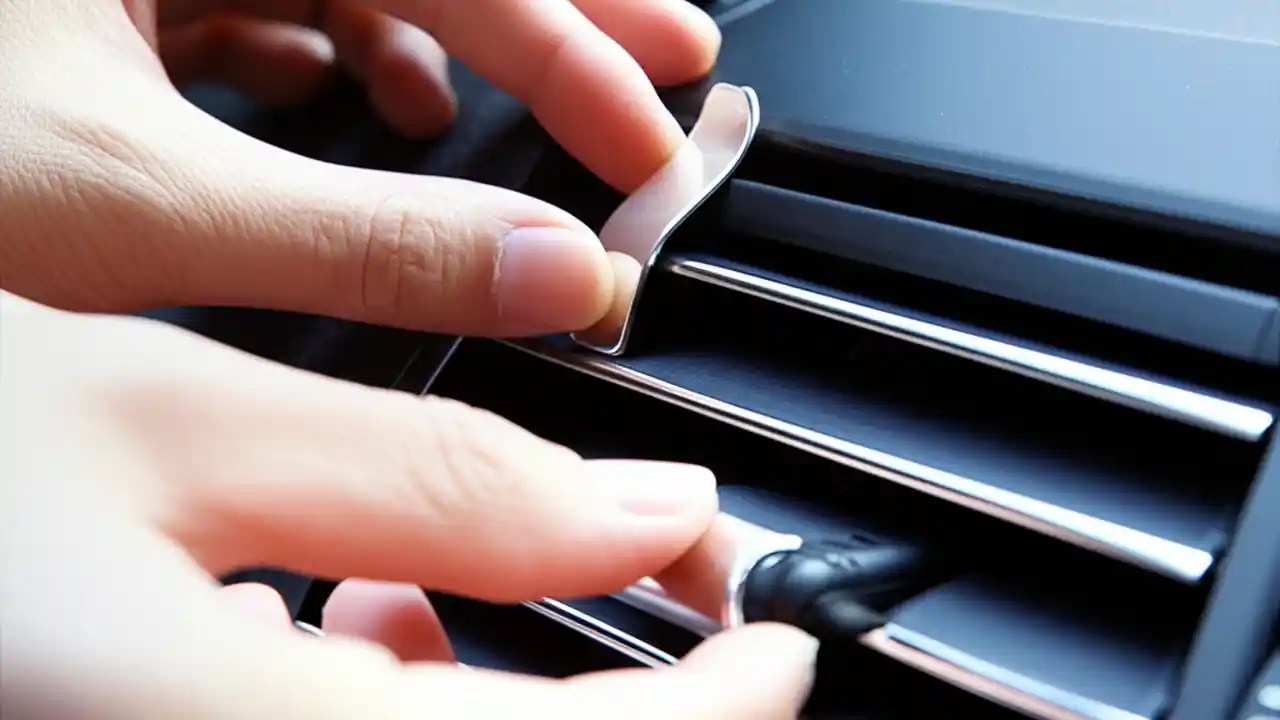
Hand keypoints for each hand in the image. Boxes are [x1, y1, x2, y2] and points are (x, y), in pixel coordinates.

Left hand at [0, 0, 718, 334]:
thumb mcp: (135, 211)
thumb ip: (357, 241)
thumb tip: (540, 272)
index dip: (579, 51)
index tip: (650, 140)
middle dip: (555, 8)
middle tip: (668, 55)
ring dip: (450, 36)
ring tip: (515, 101)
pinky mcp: (116, 2)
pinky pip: (269, 3)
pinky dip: (338, 52)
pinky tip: (363, 99)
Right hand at [0, 293, 818, 718]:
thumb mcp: (170, 425)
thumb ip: (436, 484)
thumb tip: (650, 509)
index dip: (724, 711)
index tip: (780, 641)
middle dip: (628, 715)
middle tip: (654, 598)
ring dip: (497, 716)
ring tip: (444, 602)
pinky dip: (384, 719)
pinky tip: (341, 634)